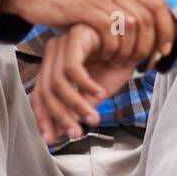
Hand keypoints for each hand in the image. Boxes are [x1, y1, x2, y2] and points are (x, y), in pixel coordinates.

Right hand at [3, 0, 176, 67]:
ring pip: (131, 25)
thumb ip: (121, 17)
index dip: (166, 29)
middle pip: (148, 18)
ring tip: (120, 62)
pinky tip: (105, 57)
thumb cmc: (70, 7)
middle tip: (140, 63)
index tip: (164, 51)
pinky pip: (109, 30)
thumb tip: (145, 37)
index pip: (158, 5)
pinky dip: (112, 47)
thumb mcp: (101, 7)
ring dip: (129, 48)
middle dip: (149, 46)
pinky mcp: (85, 9)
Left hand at [30, 23, 137, 145]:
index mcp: (53, 65)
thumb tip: (63, 132)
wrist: (136, 39)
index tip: (52, 139)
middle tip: (76, 133)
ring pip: (58, 83)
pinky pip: (73, 68)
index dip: (44, 119)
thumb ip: (80, 106)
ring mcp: (62, 43)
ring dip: (77, 105)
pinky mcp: (75, 36)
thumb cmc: (116, 63)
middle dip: (61, 117)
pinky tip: (100, 93)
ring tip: (93, 117)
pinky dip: (86, 85)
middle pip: (46, 92)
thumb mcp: (97, 90)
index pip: (40, 96)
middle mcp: (52, 53)